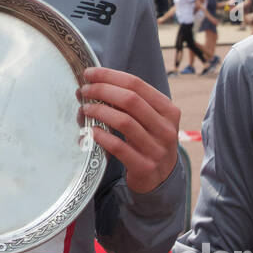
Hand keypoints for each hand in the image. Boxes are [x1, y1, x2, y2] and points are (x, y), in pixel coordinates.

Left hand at [79, 66, 179, 194]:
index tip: (89, 73)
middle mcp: (166, 128)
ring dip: (100, 111)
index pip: (137, 84)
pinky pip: (119, 147)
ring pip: (124, 122)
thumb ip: (124, 103)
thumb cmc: (147, 141)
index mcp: (168, 110)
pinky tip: (91, 131)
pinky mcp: (145, 167)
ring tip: (85, 109)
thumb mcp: (146, 120)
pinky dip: (102, 136)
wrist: (160, 178)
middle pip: (131, 100)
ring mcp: (157, 149)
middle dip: (102, 91)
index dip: (110, 76)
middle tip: (84, 90)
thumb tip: (89, 86)